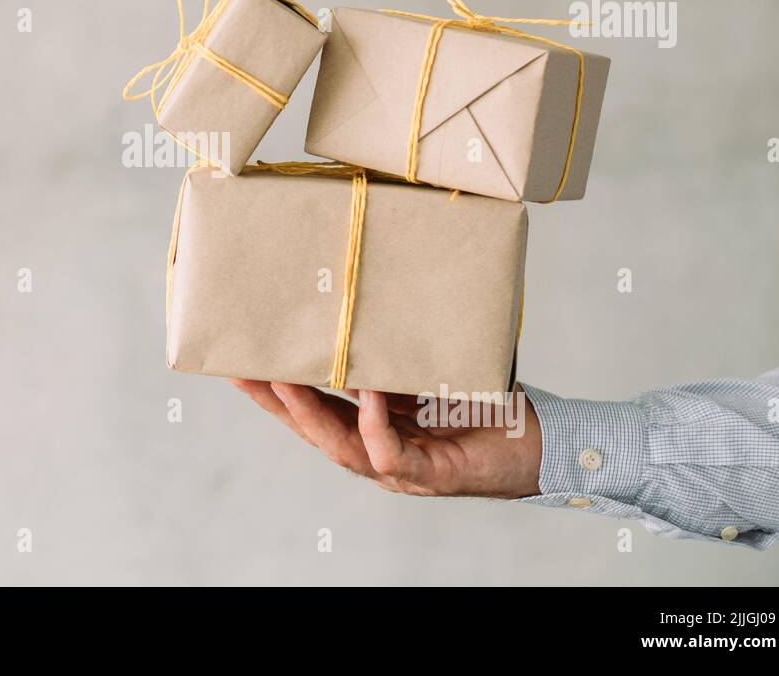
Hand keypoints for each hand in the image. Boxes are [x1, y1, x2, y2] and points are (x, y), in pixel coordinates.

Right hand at [231, 380, 541, 497]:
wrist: (539, 444)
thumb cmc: (484, 407)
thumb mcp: (429, 372)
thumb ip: (397, 354)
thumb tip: (369, 303)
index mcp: (369, 428)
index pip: (310, 411)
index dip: (272, 391)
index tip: (238, 362)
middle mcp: (374, 451)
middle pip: (310, 430)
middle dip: (273, 400)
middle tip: (241, 368)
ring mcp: (399, 469)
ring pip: (338, 445)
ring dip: (308, 412)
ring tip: (285, 378)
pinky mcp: (429, 476)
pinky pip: (388, 454)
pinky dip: (373, 425)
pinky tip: (367, 396)